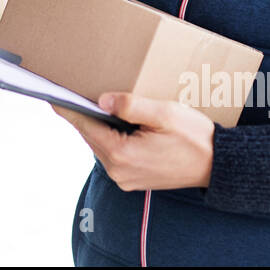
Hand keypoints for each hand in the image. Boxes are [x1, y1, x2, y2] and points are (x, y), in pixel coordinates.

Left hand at [52, 92, 215, 190]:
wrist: (218, 166)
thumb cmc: (194, 137)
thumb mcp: (164, 113)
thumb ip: (131, 105)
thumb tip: (102, 100)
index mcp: (122, 154)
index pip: (85, 126)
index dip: (68, 108)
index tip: (51, 95)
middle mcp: (117, 170)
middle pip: (90, 135)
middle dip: (83, 114)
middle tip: (72, 91)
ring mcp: (124, 178)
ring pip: (100, 144)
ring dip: (97, 125)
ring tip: (93, 102)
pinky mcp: (131, 178)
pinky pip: (112, 153)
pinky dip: (109, 137)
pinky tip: (114, 121)